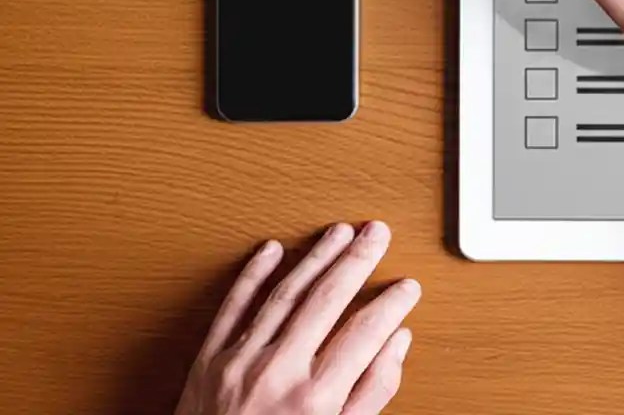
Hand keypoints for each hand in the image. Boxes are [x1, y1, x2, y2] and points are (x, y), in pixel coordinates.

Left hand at [176, 222, 419, 414]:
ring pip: (284, 294)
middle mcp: (278, 374)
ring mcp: (239, 363)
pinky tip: (272, 250)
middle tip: (377, 234)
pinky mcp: (207, 361)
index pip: (366, 331)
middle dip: (358, 260)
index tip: (407, 287)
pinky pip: (233, 307)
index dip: (392, 303)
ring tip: (339, 233)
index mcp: (316, 399)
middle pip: (328, 299)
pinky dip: (252, 276)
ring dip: (315, 256)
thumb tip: (396, 343)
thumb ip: (372, 392)